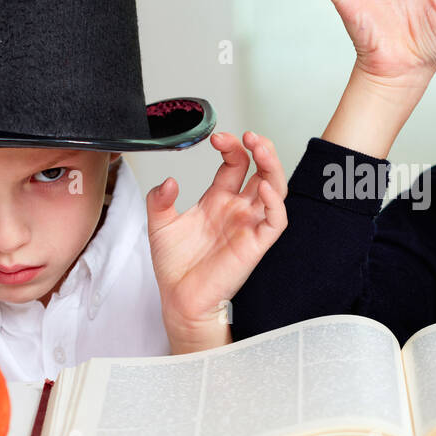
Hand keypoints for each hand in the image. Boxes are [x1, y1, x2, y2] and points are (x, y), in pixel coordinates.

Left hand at [146, 131, 286, 352]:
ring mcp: (249, 225)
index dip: (231, 147)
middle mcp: (238, 209)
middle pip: (262, 171)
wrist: (179, 300)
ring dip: (273, 167)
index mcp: (218, 200)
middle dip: (260, 149)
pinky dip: (275, 203)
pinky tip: (264, 188)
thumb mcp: (159, 224)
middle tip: (249, 135)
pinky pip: (276, 221)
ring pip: (275, 190)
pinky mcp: (256, 244)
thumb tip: (169, 180)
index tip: (217, 138)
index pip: (236, 164)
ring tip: (262, 148)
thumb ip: (160, 199)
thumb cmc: (174, 266)